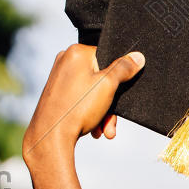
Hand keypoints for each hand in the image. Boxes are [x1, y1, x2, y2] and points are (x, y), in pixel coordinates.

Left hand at [22, 44, 144, 164]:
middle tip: (112, 122)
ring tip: (104, 131)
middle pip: (101, 78)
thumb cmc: (77, 108)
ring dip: (102, 112)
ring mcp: (59, 77)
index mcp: (76, 52)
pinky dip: (90, 113)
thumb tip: (138, 56)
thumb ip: (124, 68)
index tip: (122, 97)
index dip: (118, 77)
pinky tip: (93, 129)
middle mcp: (65, 61)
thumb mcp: (108, 85)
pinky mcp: (56, 92)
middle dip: (111, 103)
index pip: (108, 57)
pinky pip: (81, 99)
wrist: (50, 135)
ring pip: (92, 92)